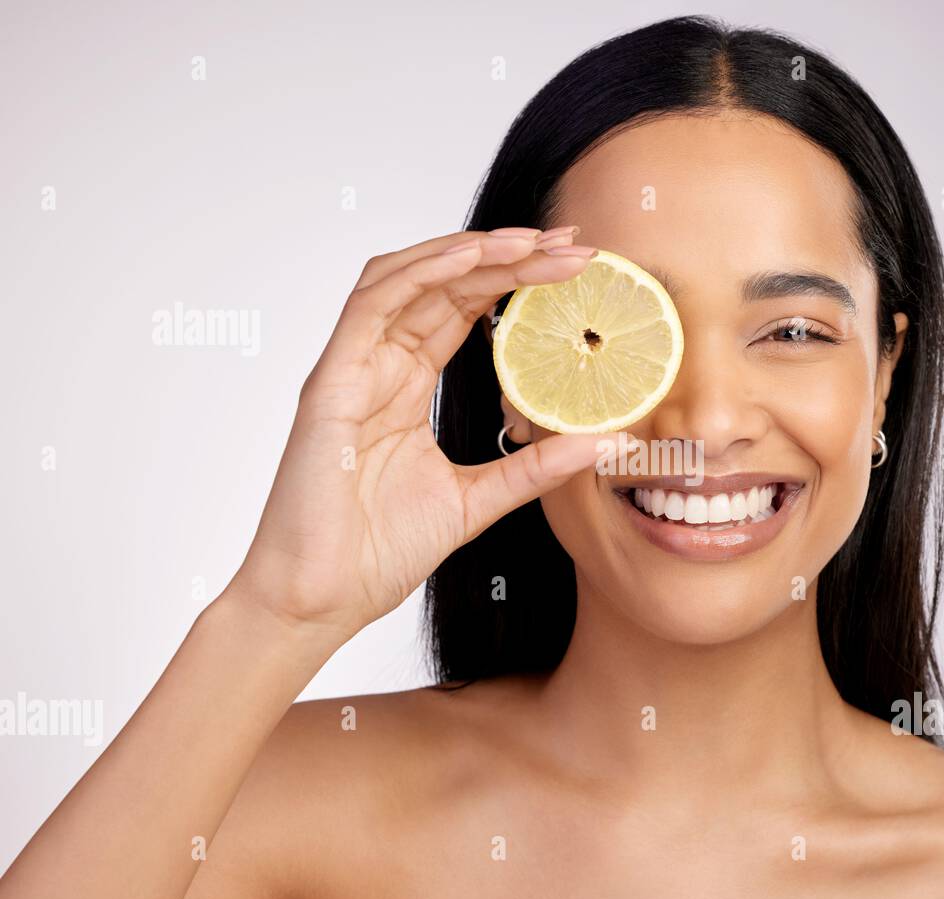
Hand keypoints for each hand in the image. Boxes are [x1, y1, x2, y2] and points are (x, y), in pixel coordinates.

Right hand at [228, 227, 609, 644]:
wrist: (321, 599)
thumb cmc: (379, 551)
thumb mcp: (480, 499)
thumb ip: (538, 466)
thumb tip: (609, 442)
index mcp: (406, 386)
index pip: (464, 311)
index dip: (517, 281)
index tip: (576, 267)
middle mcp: (378, 366)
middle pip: (446, 286)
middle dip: (510, 257)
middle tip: (573, 243)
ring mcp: (352, 369)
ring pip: (409, 279)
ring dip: (471, 252)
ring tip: (532, 241)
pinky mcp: (331, 382)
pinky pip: (372, 306)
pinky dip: (421, 273)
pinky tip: (470, 259)